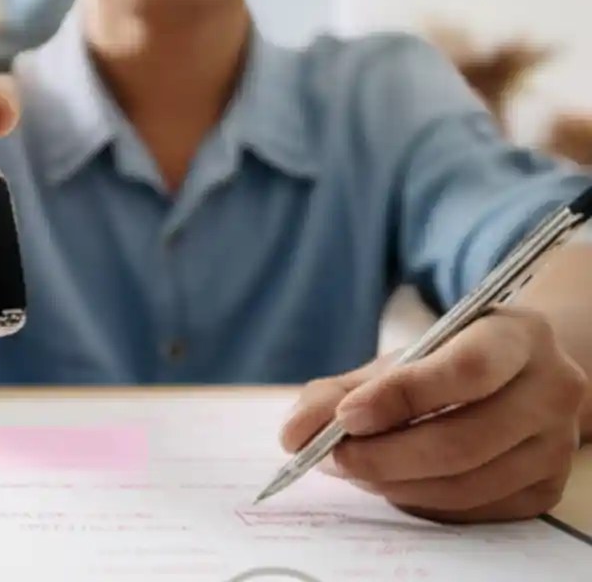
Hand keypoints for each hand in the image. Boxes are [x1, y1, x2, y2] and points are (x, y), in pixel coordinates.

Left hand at [281, 308, 588, 522]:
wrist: (519, 379)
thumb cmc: (448, 361)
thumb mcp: (402, 357)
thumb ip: (341, 388)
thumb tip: (293, 434)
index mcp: (518, 337)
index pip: (466, 370)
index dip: (402, 397)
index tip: (345, 416)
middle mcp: (551, 390)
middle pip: (461, 440)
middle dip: (383, 456)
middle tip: (331, 457)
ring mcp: (554, 445)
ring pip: (464, 483)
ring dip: (393, 483)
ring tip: (351, 468)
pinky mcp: (545, 490)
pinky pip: (470, 510)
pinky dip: (418, 501)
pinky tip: (390, 481)